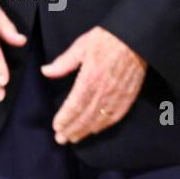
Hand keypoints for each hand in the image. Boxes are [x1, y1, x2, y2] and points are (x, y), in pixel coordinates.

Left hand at [40, 26, 145, 143]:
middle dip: (72, 129)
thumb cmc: (104, 40)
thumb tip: (45, 71)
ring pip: (99, 120)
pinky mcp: (128, 97)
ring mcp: (117, 96)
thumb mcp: (80, 46)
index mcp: (89, 79)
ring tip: (74, 138)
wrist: (134, 39)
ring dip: (85, 131)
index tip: (56, 127)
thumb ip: (63, 63)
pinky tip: (95, 130)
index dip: (65, 118)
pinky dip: (103, 126)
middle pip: (85, 117)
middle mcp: (103, 91)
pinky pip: (115, 117)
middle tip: (60, 139)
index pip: (74, 105)